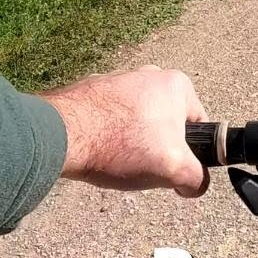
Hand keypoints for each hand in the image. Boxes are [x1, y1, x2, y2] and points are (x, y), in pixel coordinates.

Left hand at [40, 66, 208, 197]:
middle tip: (142, 165)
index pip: (198, 125)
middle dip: (157, 146)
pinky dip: (106, 133)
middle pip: (166, 122)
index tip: (171, 166)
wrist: (60, 136)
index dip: (189, 152)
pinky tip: (97, 151)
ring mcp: (116, 79)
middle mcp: (149, 73)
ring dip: (130, 140)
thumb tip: (195, 184)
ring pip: (136, 120)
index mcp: (177, 84)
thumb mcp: (174, 170)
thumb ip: (197, 178)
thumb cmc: (120, 145)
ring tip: (115, 160)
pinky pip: (108, 116)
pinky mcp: (89, 90)